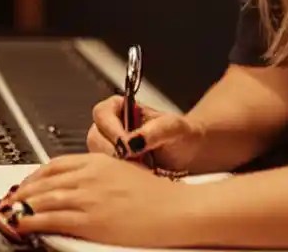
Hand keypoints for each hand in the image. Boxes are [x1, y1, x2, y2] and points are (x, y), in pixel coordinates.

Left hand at [2, 153, 201, 246]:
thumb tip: (81, 188)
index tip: (26, 184)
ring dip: (19, 206)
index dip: (35, 175)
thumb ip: (101, 178)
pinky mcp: (90, 219)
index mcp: (99, 161)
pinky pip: (50, 218)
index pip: (55, 164)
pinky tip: (21, 224)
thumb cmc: (160, 197)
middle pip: (44, 180)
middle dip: (21, 191)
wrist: (177, 210)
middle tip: (8, 200)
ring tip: (8, 214)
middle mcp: (90, 175)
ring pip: (42, 198)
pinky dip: (30, 220)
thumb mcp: (126, 175)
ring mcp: (89, 197)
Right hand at [86, 95, 204, 171]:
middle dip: (114, 153)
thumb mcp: (174, 127)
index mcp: (119, 107)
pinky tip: (139, 180)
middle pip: (95, 139)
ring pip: (97, 159)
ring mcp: (109, 149)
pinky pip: (105, 175)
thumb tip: (132, 143)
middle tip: (136, 163)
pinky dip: (120, 179)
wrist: (192, 155)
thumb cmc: (182, 135)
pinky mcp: (112, 169)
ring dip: (117, 167)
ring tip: (143, 170)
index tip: (127, 147)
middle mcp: (110, 127)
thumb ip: (156, 130)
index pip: (102, 114)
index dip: (111, 130)